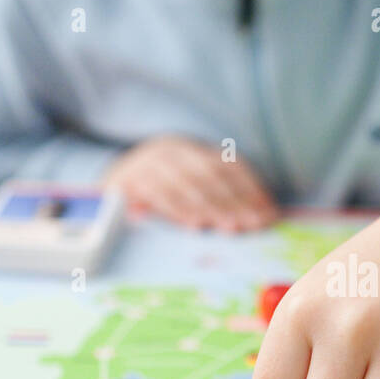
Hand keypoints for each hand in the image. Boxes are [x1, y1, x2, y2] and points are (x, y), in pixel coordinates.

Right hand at [103, 136, 278, 230]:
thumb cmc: (159, 191)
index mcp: (195, 150)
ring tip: (230, 228)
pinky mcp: (130, 179)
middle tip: (251, 225)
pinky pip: (158, 194)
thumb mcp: (189, 186)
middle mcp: (175, 150)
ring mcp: (152, 162)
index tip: (269, 213)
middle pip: (211, 174)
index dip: (252, 189)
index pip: (230, 165)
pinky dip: (178, 210)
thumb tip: (266, 216)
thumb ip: (221, 197)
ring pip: (187, 182)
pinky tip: (195, 225)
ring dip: (211, 207)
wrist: (110, 183)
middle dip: (234, 202)